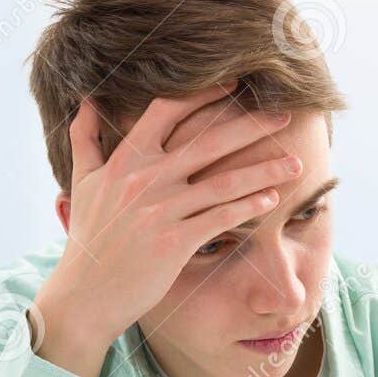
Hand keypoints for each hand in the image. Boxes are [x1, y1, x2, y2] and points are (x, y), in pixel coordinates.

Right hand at [32, 83, 301, 376]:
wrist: (87, 292)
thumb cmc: (89, 237)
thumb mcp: (82, 182)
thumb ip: (86, 138)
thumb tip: (87, 100)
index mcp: (125, 159)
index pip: (168, 111)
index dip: (203, 93)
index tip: (236, 84)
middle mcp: (144, 179)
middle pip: (208, 142)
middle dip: (251, 126)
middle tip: (284, 117)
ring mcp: (160, 210)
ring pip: (223, 183)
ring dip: (264, 171)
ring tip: (295, 164)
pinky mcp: (174, 242)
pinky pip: (221, 219)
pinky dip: (249, 208)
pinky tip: (273, 201)